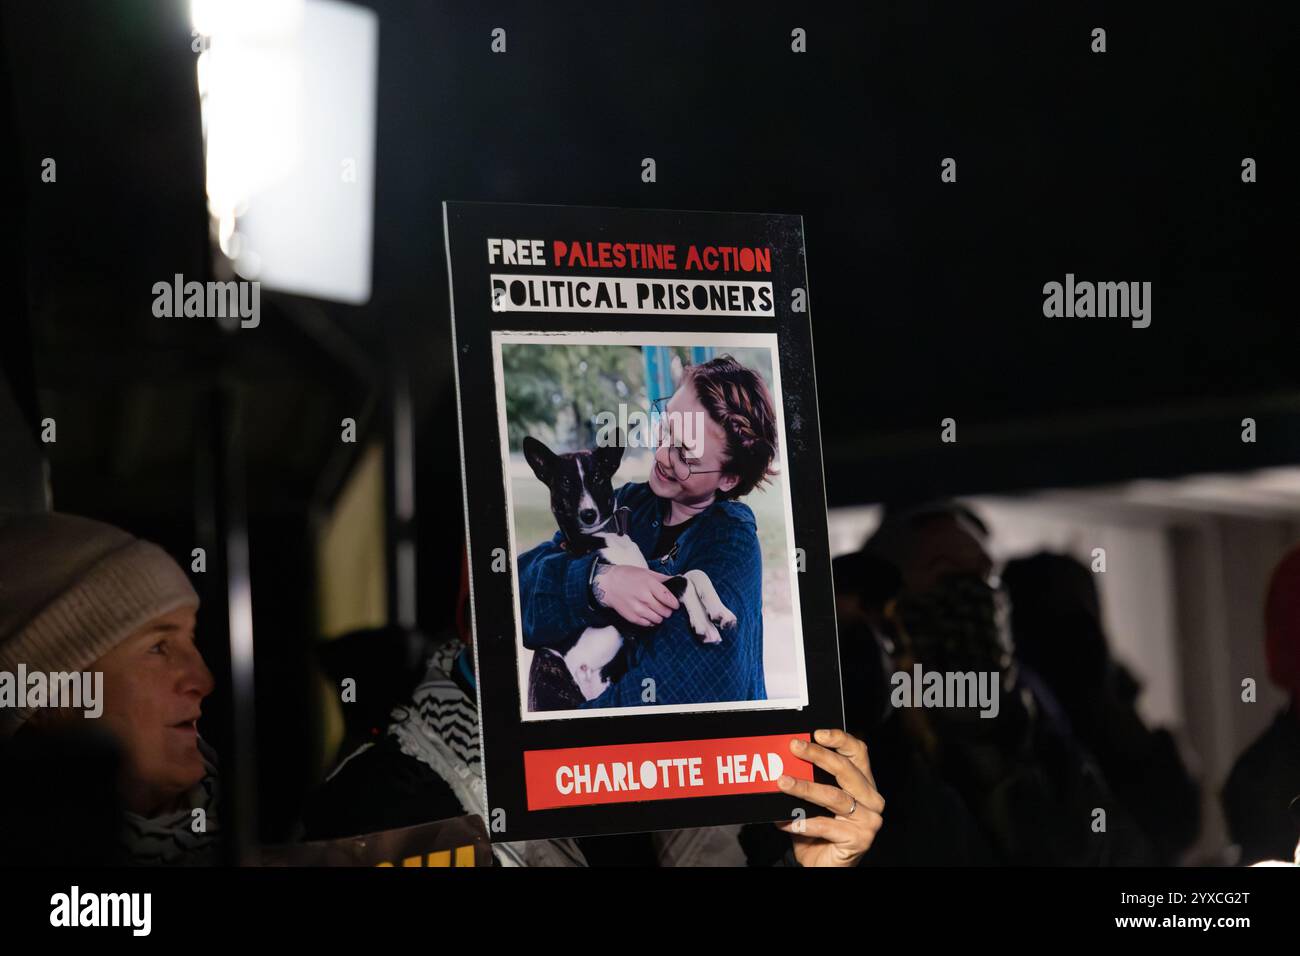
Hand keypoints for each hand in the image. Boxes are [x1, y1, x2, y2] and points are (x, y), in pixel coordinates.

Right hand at [591, 564, 679, 626]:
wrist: (608, 584)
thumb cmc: (627, 576)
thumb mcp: (646, 572)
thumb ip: (663, 578)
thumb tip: (679, 580)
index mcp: (649, 584)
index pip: (668, 599)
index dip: (674, 603)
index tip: (675, 604)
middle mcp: (644, 598)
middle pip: (665, 611)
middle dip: (668, 610)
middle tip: (665, 606)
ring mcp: (637, 609)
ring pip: (658, 619)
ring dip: (660, 616)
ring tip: (656, 610)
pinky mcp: (632, 617)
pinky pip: (648, 624)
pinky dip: (651, 620)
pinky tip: (648, 613)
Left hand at [776, 728, 884, 866]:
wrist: (823, 866)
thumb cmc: (819, 831)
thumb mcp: (813, 801)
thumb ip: (808, 779)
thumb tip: (784, 759)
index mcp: (863, 783)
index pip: (858, 752)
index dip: (839, 739)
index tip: (816, 733)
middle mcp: (872, 799)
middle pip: (846, 769)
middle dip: (817, 755)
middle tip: (794, 747)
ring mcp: (869, 820)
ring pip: (834, 796)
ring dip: (804, 787)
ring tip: (782, 782)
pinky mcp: (860, 839)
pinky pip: (826, 825)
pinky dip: (803, 823)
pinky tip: (786, 822)